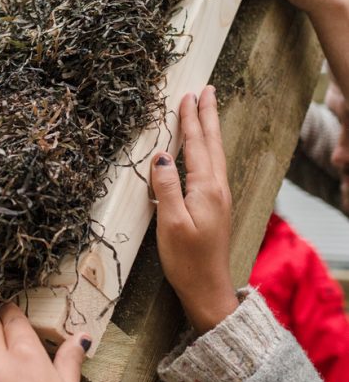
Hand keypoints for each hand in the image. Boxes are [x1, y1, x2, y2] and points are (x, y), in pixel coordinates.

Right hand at [150, 86, 236, 333]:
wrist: (208, 291)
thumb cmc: (187, 261)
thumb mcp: (171, 223)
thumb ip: (166, 187)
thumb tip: (161, 155)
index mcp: (207, 189)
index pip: (197, 145)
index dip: (191, 120)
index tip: (188, 96)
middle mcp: (218, 189)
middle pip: (212, 143)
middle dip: (207, 116)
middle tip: (207, 90)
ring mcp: (219, 198)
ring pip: (214, 154)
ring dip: (209, 129)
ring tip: (207, 110)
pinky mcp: (216, 207)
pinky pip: (212, 166)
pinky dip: (208, 148)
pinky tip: (204, 149)